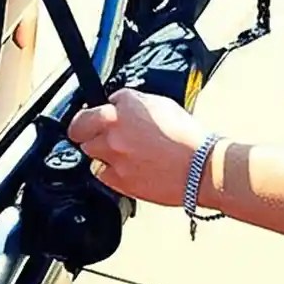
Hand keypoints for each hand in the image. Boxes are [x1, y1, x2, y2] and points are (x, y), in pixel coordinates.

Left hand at [67, 89, 213, 207]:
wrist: (203, 168)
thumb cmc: (189, 137)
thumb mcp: (161, 105)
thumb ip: (132, 103)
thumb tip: (118, 104)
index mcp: (124, 108)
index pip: (91, 106)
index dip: (94, 111)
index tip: (95, 116)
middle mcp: (114, 130)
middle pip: (80, 129)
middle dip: (87, 130)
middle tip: (99, 133)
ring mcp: (113, 156)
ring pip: (90, 151)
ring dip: (100, 150)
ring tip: (124, 152)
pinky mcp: (118, 180)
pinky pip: (101, 173)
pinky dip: (110, 171)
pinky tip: (129, 167)